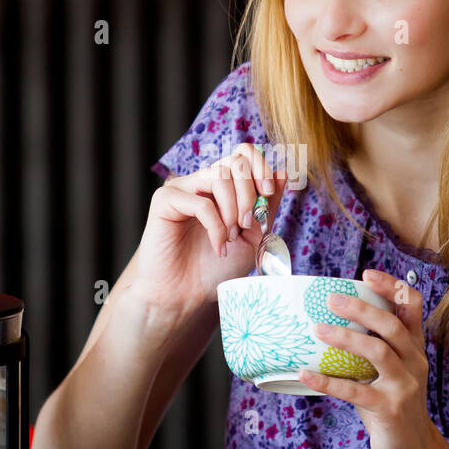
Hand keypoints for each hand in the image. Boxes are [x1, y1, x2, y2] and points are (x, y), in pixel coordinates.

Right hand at [135, 142, 287, 312]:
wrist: (188, 294)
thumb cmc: (217, 268)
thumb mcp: (254, 236)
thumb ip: (266, 206)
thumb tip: (282, 172)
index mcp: (223, 186)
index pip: (244, 154)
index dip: (260, 167)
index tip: (268, 194)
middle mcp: (202, 181)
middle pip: (235, 162)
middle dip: (249, 194)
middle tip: (247, 224)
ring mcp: (183, 188)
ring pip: (219, 176)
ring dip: (233, 209)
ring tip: (231, 237)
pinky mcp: (165, 200)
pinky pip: (201, 202)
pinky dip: (216, 226)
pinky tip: (218, 245)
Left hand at [297, 268, 441, 448]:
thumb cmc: (392, 406)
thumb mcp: (388, 373)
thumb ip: (371, 349)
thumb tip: (325, 324)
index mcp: (414, 349)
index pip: (412, 307)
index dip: (392, 287)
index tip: (366, 274)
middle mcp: (414, 363)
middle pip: (392, 325)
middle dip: (362, 308)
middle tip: (331, 299)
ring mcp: (404, 387)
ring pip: (378, 352)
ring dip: (346, 338)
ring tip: (317, 329)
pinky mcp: (390, 410)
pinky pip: (355, 392)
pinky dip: (328, 382)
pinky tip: (307, 373)